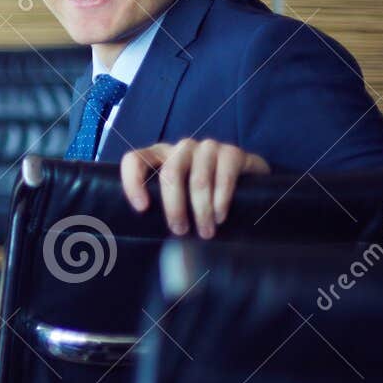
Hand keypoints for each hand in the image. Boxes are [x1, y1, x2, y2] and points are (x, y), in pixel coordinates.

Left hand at [119, 139, 270, 238]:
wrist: (248, 184)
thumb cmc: (202, 197)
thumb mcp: (179, 199)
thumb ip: (161, 207)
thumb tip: (144, 234)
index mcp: (159, 156)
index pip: (134, 160)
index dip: (133, 182)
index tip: (142, 208)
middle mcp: (181, 148)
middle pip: (170, 174)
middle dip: (175, 207)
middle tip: (180, 231)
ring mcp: (207, 147)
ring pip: (198, 180)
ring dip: (201, 211)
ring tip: (205, 232)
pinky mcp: (232, 152)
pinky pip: (224, 177)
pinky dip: (221, 200)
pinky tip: (220, 216)